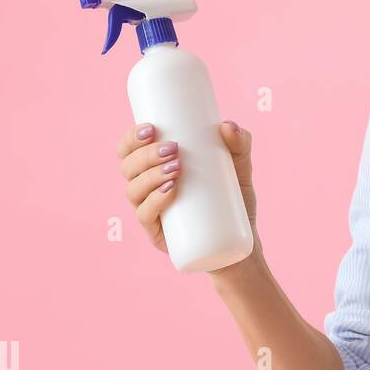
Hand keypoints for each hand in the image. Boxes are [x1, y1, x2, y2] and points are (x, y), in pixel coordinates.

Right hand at [115, 120, 259, 264]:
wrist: (240, 244)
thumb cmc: (233, 200)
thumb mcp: (239, 169)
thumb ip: (240, 145)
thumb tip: (228, 125)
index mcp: (154, 169)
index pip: (129, 151)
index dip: (131, 138)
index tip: (150, 127)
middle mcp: (146, 190)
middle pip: (129, 168)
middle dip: (146, 155)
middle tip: (174, 149)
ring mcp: (150, 213)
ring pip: (134, 190)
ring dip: (150, 176)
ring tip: (176, 169)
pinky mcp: (158, 235)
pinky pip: (145, 217)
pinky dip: (155, 201)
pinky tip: (169, 190)